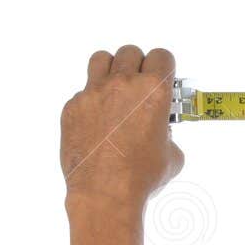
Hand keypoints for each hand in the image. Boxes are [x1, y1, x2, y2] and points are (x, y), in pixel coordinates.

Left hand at [61, 45, 183, 211]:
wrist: (105, 191)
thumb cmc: (140, 175)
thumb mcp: (172, 154)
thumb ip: (168, 132)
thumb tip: (161, 132)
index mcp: (153, 91)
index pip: (161, 56)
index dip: (164, 67)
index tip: (163, 78)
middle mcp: (122, 85)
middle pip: (130, 52)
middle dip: (138, 66)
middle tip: (140, 87)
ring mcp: (93, 93)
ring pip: (101, 59)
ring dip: (111, 69)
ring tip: (116, 90)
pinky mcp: (73, 106)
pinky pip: (83, 92)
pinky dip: (93, 101)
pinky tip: (99, 122)